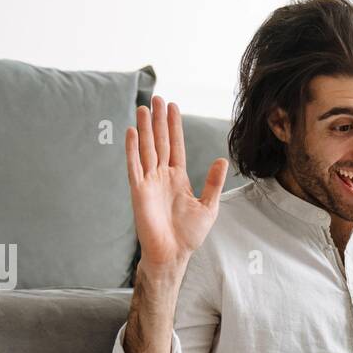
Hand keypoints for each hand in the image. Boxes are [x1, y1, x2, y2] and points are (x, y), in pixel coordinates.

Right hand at [125, 95, 226, 271]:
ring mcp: (149, 182)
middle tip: (157, 98)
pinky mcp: (139, 191)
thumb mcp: (208, 206)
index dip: (174, 127)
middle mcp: (162, 176)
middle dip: (159, 120)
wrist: (172, 254)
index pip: (176, 146)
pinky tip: (132, 132)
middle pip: (160, 142)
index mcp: (178, 178)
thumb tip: (221, 159)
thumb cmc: (189, 235)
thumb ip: (213, 182)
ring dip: (145, 128)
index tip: (173, 107)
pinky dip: (133, 149)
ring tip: (143, 107)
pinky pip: (135, 166)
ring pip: (147, 149)